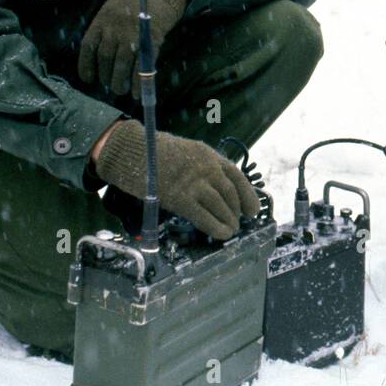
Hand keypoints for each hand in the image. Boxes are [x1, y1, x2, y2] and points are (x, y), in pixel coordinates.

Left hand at [78, 0, 197, 94]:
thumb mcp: (113, 8)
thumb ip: (106, 28)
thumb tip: (103, 55)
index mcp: (102, 19)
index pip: (88, 46)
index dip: (86, 65)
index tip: (88, 78)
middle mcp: (114, 28)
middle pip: (105, 58)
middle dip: (105, 76)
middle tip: (109, 85)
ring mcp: (132, 35)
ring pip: (120, 65)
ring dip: (119, 83)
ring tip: (120, 90)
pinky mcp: (150, 42)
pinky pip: (140, 67)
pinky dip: (138, 83)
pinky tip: (136, 94)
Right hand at [92, 121, 259, 239]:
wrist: (133, 151)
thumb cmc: (155, 152)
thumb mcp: (186, 151)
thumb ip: (202, 166)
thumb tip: (216, 187)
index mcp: (208, 154)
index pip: (236, 175)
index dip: (248, 194)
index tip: (253, 209)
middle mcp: (206, 167)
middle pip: (230, 192)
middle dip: (237, 210)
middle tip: (239, 222)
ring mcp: (194, 183)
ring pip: (221, 205)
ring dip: (229, 220)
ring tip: (231, 230)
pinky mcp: (180, 198)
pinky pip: (203, 216)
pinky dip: (215, 227)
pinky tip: (222, 234)